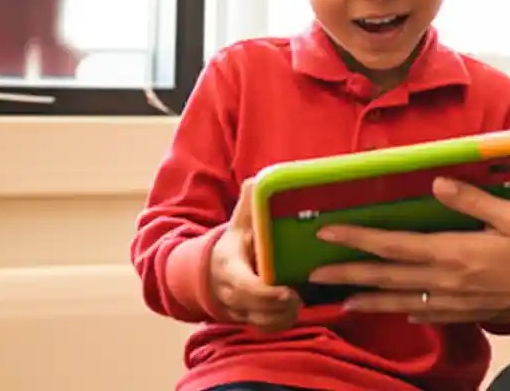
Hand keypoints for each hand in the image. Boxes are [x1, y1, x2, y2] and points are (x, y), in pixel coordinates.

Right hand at [207, 180, 300, 331]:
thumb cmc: (234, 242)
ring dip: (283, 316)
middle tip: (299, 295)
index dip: (266, 294)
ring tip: (299, 301)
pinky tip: (293, 309)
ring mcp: (238, 309)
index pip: (244, 287)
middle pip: (256, 310)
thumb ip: (249, 203)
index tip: (288, 292)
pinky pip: (266, 330)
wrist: (210, 269)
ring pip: (262, 323)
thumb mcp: (238, 221)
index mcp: (229, 267)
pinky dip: (281, 323)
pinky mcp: (248, 319)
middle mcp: (230, 292)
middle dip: (280, 306)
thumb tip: (257, 180)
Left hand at [308, 178, 509, 325]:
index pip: (394, 245)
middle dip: (349, 273)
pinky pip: (430, 314)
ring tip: (342, 300)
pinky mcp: (472, 313)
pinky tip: (400, 311)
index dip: (359, 238)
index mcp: (455, 252)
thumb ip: (472, 200)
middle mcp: (449, 280)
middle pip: (388, 277)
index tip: (329, 232)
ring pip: (402, 301)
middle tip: (315, 274)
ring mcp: (459, 301)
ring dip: (370, 299)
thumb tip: (436, 185)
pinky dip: (408, 312)